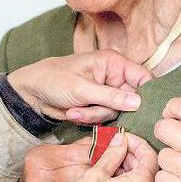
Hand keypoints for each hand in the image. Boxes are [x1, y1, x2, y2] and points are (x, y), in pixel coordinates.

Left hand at [7, 50, 152, 124]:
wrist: (33, 93)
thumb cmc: (54, 79)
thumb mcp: (82, 88)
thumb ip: (111, 97)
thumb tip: (138, 102)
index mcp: (113, 63)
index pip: (143, 77)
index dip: (147, 94)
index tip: (143, 110)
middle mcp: (114, 77)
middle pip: (130, 100)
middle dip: (108, 108)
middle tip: (88, 108)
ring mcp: (107, 93)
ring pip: (115, 112)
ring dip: (94, 115)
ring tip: (74, 109)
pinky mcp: (98, 106)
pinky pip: (103, 118)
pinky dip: (88, 118)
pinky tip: (72, 112)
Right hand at [54, 133, 157, 181]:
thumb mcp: (95, 174)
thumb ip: (112, 154)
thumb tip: (120, 140)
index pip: (150, 157)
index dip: (137, 144)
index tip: (124, 139)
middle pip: (147, 173)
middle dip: (132, 160)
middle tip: (114, 152)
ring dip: (130, 176)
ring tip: (110, 171)